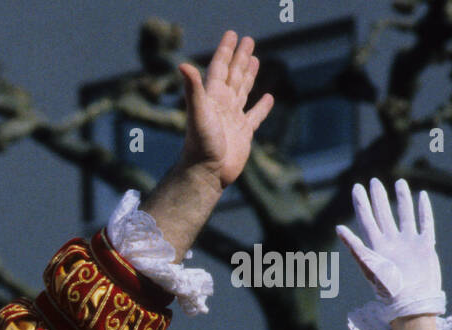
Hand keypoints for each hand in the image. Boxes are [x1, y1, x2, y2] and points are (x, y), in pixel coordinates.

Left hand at [178, 31, 274, 188]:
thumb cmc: (200, 144)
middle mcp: (222, 106)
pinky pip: (255, 116)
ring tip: (254, 60)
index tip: (232, 35)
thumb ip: (193, 89)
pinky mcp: (243, 134)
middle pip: (233, 75)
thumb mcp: (198, 113)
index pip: (220, 68)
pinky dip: (262, 107)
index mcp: (213, 98)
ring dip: (248, 75)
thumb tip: (182, 65)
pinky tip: (269, 98)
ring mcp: (233, 119)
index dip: (226, 51)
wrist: (206, 173)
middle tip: (248, 40)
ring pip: (243, 91)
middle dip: (240, 58)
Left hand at [336, 179, 443, 329]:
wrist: (410, 301)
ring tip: (399, 182)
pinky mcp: (425, 246)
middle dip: (378, 198)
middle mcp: (390, 241)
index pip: (366, 218)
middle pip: (383, 214)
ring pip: (404, 215)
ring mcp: (408, 243)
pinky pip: (425, 223)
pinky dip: (423, 210)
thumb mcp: (367, 265)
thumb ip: (354, 246)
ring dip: (402, 199)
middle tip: (374, 180)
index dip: (361, 203)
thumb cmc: (386, 287)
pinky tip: (422, 196)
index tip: (356, 186)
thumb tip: (338, 227)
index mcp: (374, 245)